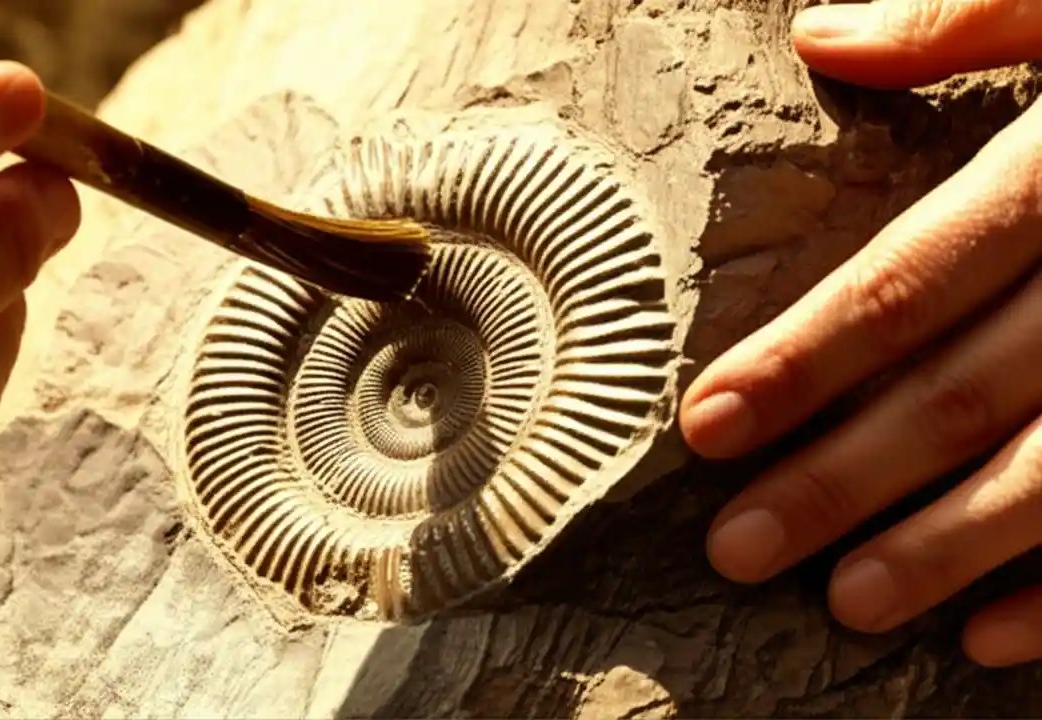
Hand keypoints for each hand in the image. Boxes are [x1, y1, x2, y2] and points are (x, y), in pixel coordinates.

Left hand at [680, 0, 1041, 666]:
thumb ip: (972, 14)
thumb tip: (824, 34)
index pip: (911, 279)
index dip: (803, 359)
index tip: (706, 427)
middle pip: (969, 391)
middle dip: (846, 477)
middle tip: (739, 549)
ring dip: (954, 549)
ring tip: (851, 604)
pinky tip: (997, 637)